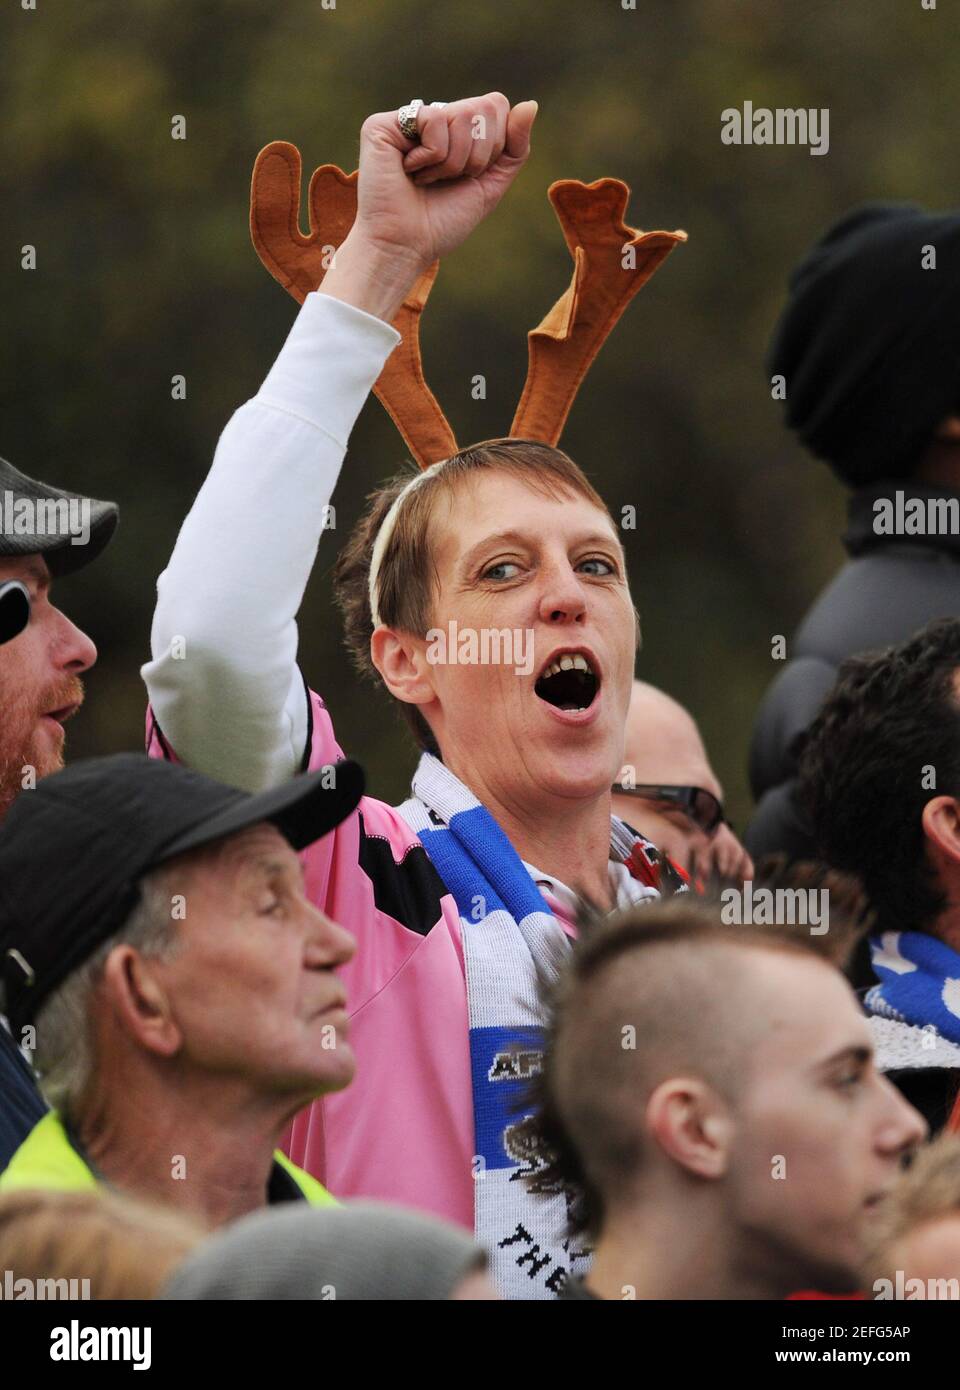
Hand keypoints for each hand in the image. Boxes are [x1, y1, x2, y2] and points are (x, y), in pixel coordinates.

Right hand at [322, 93, 536, 320]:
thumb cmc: (442, 222)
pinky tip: (409, 170)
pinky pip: (433, 119)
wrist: (406, 246)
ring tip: (427, 179)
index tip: (471, 176)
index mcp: (457, 130)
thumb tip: (531, 104)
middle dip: (476, 155)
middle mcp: (434, 118)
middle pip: (484, 107)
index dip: (494, 146)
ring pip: (461, 114)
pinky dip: (431, 155)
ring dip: (453, 161)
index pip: (497, 106)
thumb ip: (514, 146)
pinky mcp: (384, 123)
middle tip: (448, 179)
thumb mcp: (490, 184)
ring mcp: (409, 118)